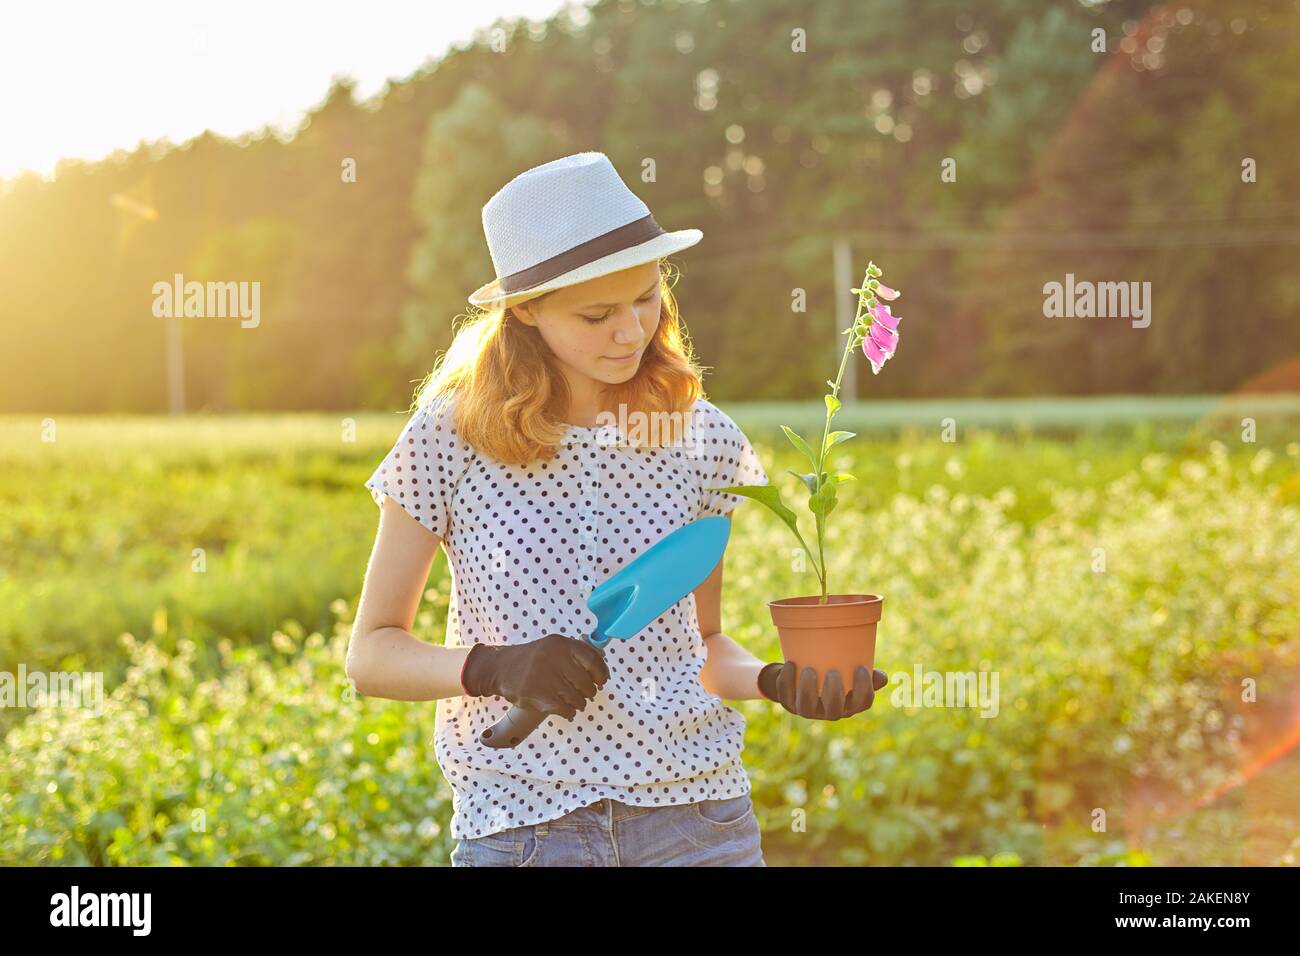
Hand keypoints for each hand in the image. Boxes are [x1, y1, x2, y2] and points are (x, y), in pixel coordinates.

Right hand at [461, 634, 608, 719]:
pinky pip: (564, 709)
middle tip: (587, 694)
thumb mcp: (553, 647)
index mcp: (561, 644)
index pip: (593, 659)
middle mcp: (554, 658)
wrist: (501, 668)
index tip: (602, 681)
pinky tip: (565, 709)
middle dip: (589, 691)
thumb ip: (576, 653)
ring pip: (577, 698)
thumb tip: (602, 667)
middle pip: (586, 682)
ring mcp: (545, 677)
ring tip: (575, 702)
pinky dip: (568, 712)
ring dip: (579, 703)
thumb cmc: (533, 659)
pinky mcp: (537, 695)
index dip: (602, 673)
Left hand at [757, 662, 887, 719]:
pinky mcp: (788, 704)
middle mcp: (829, 712)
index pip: (862, 703)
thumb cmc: (831, 670)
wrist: (799, 673)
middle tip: (832, 673)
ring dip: (808, 690)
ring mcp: (807, 710)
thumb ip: (866, 672)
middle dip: (834, 693)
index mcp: (849, 703)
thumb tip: (881, 677)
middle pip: (834, 711)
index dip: (864, 689)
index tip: (861, 668)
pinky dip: (786, 680)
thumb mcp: (849, 670)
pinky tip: (790, 664)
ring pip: (807, 708)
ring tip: (809, 670)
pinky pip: (786, 695)